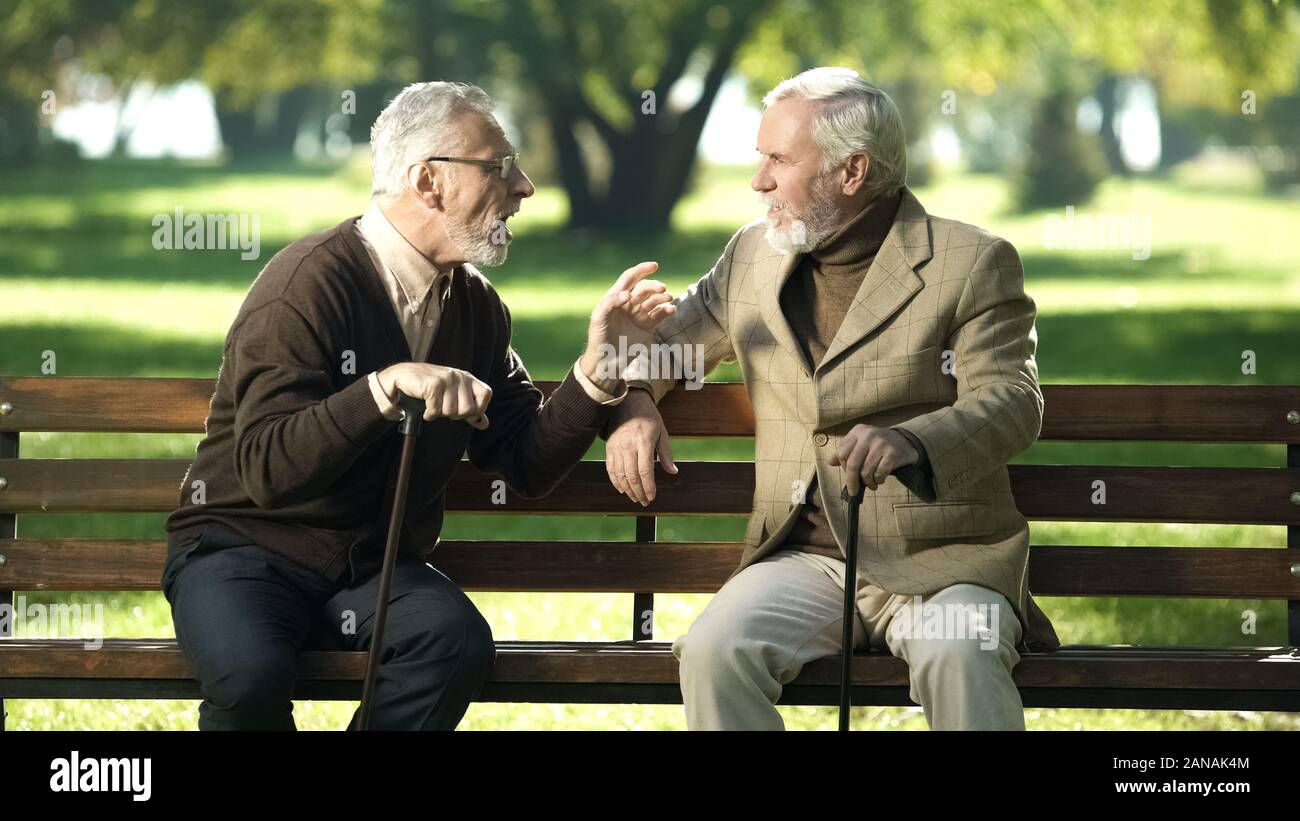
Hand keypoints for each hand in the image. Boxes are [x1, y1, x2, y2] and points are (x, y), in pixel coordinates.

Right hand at [377, 362, 491, 429]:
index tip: (464, 411)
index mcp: (467, 378)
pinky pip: (436, 411)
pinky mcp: (434, 384)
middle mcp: (459, 376)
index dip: (478, 408)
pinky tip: (425, 407)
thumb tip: (484, 424)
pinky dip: (429, 414)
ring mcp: (447, 379)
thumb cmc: (430, 389)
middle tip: (443, 406)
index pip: (486, 394)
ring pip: (451, 412)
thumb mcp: (454, 397)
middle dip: (454, 414)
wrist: (403, 377)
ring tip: (433, 404)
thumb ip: (470, 410)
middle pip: (468, 409)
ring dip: (439, 413)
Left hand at [580, 262, 677, 379]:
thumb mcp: (598, 317)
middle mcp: (629, 303)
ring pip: (654, 300)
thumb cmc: (598, 337)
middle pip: (645, 288)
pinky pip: (660, 315)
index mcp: (616, 297)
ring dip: (663, 297)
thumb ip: (610, 302)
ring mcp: (639, 315)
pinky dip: (667, 311)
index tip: (655, 265)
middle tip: (662, 289)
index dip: (642, 269)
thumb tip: (626, 294)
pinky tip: (671, 309)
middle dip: (654, 286)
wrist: (606, 361)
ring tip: (668, 298)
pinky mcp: (648, 327)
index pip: (630, 278)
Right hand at [605, 389, 676, 505]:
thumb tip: (673, 472)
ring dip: (628, 490)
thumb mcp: (661, 433)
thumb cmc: (649, 418)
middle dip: (639, 492)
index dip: (649, 486)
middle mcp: (628, 445)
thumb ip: (666, 454)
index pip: (646, 470)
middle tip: (645, 502)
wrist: (629, 402)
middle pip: (632, 476)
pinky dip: (615, 481)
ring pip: (620, 475)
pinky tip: (622, 489)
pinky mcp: (609, 447)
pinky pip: (610, 468)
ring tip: (635, 498)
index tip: (653, 496)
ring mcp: (617, 447)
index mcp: (644, 441)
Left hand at [827, 424, 918, 494]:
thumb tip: (830, 462)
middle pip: (852, 464)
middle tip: (853, 491)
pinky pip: (879, 474)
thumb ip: (846, 450)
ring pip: (866, 472)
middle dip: (852, 481)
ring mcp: (881, 444)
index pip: (842, 453)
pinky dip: (878, 480)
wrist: (906, 441)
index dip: (843, 467)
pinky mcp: (892, 454)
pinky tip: (880, 479)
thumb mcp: (861, 442)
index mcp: (858, 431)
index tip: (848, 474)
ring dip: (867, 482)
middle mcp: (869, 435)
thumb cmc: (879, 444)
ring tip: (871, 483)